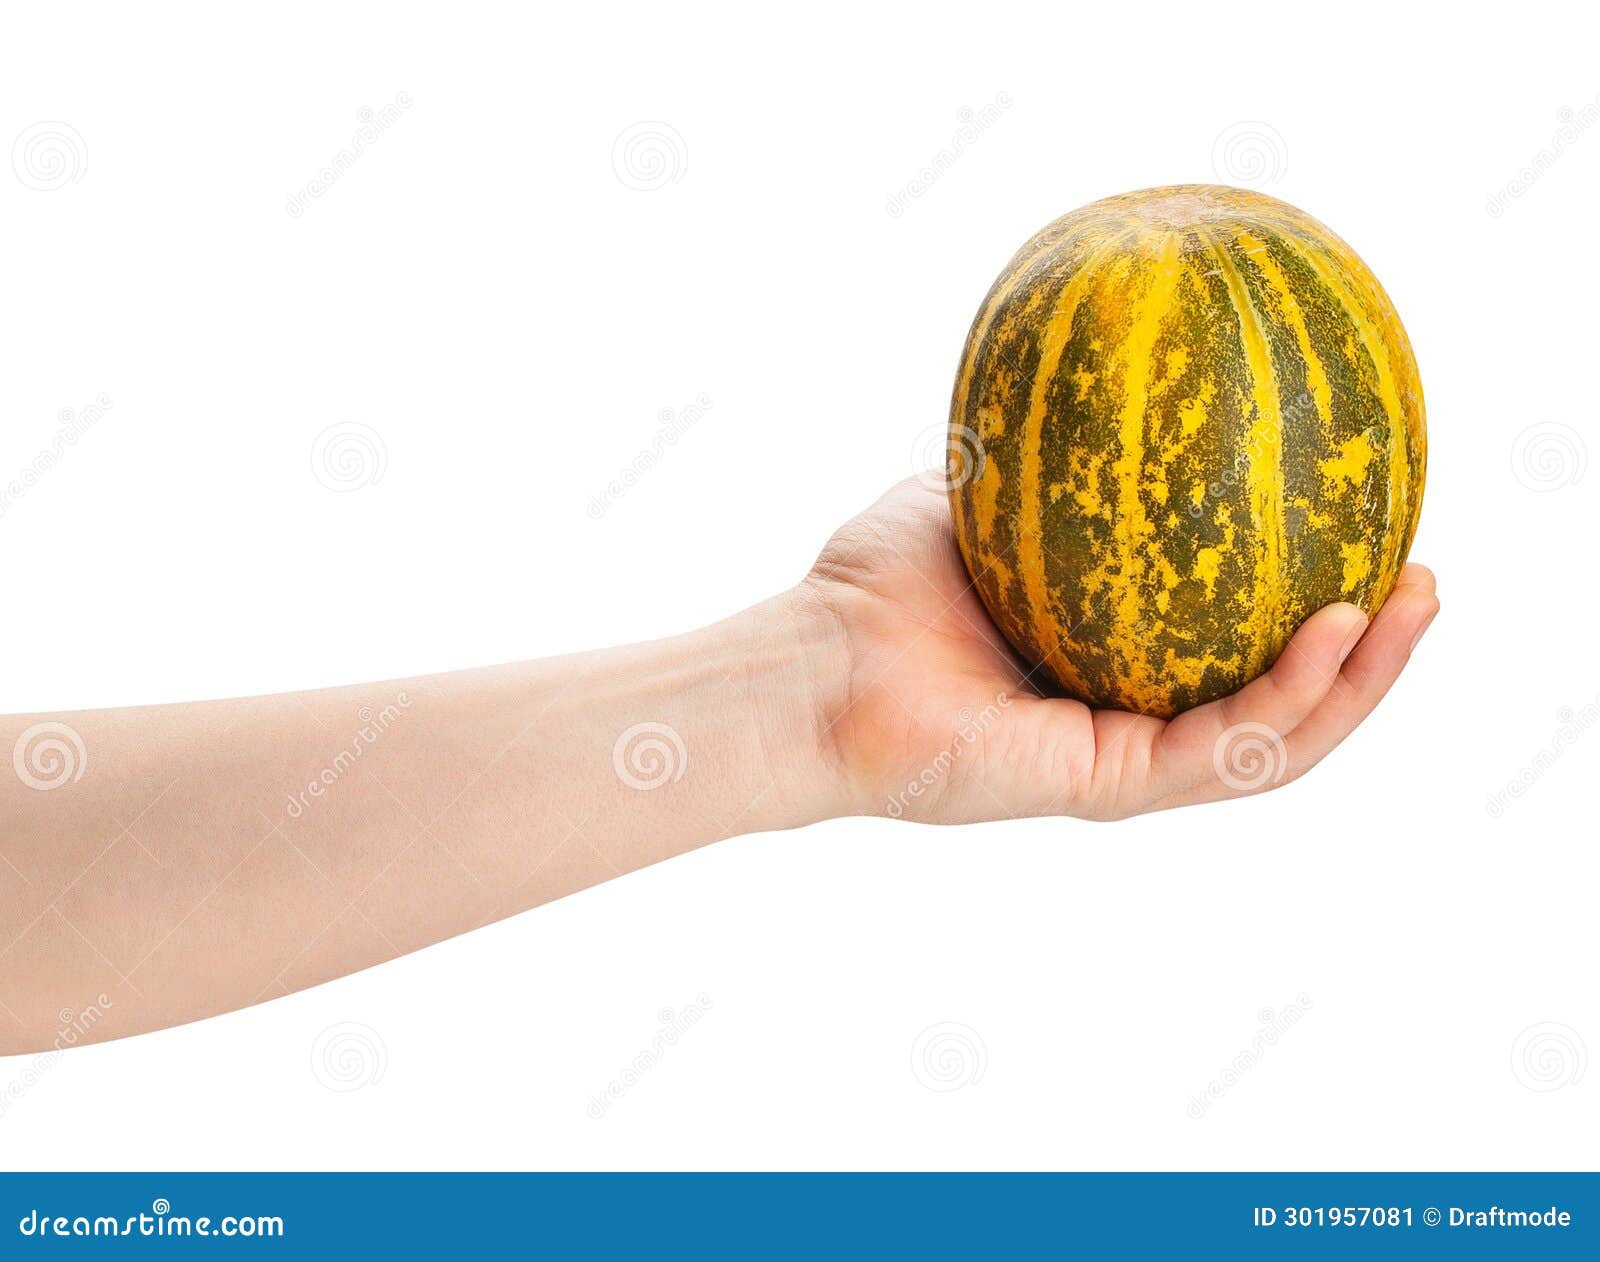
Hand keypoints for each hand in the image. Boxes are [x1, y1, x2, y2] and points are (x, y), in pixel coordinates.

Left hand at [797, 477, 1438, 821]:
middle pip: (1281, 700)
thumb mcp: (976, 493)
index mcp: (1109, 667)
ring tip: (1415, 603)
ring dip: (1360, 677)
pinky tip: (1334, 628)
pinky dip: (1290, 693)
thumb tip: (1103, 371)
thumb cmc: (872, 587)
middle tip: (1425, 578)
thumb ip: (1045, 453)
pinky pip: (1224, 745)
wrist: (811, 665)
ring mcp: (1122, 762)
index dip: (1311, 606)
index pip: (1236, 648)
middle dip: (1365, 649)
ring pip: (1278, 737)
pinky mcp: (1104, 785)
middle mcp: (1127, 721)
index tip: (1368, 536)